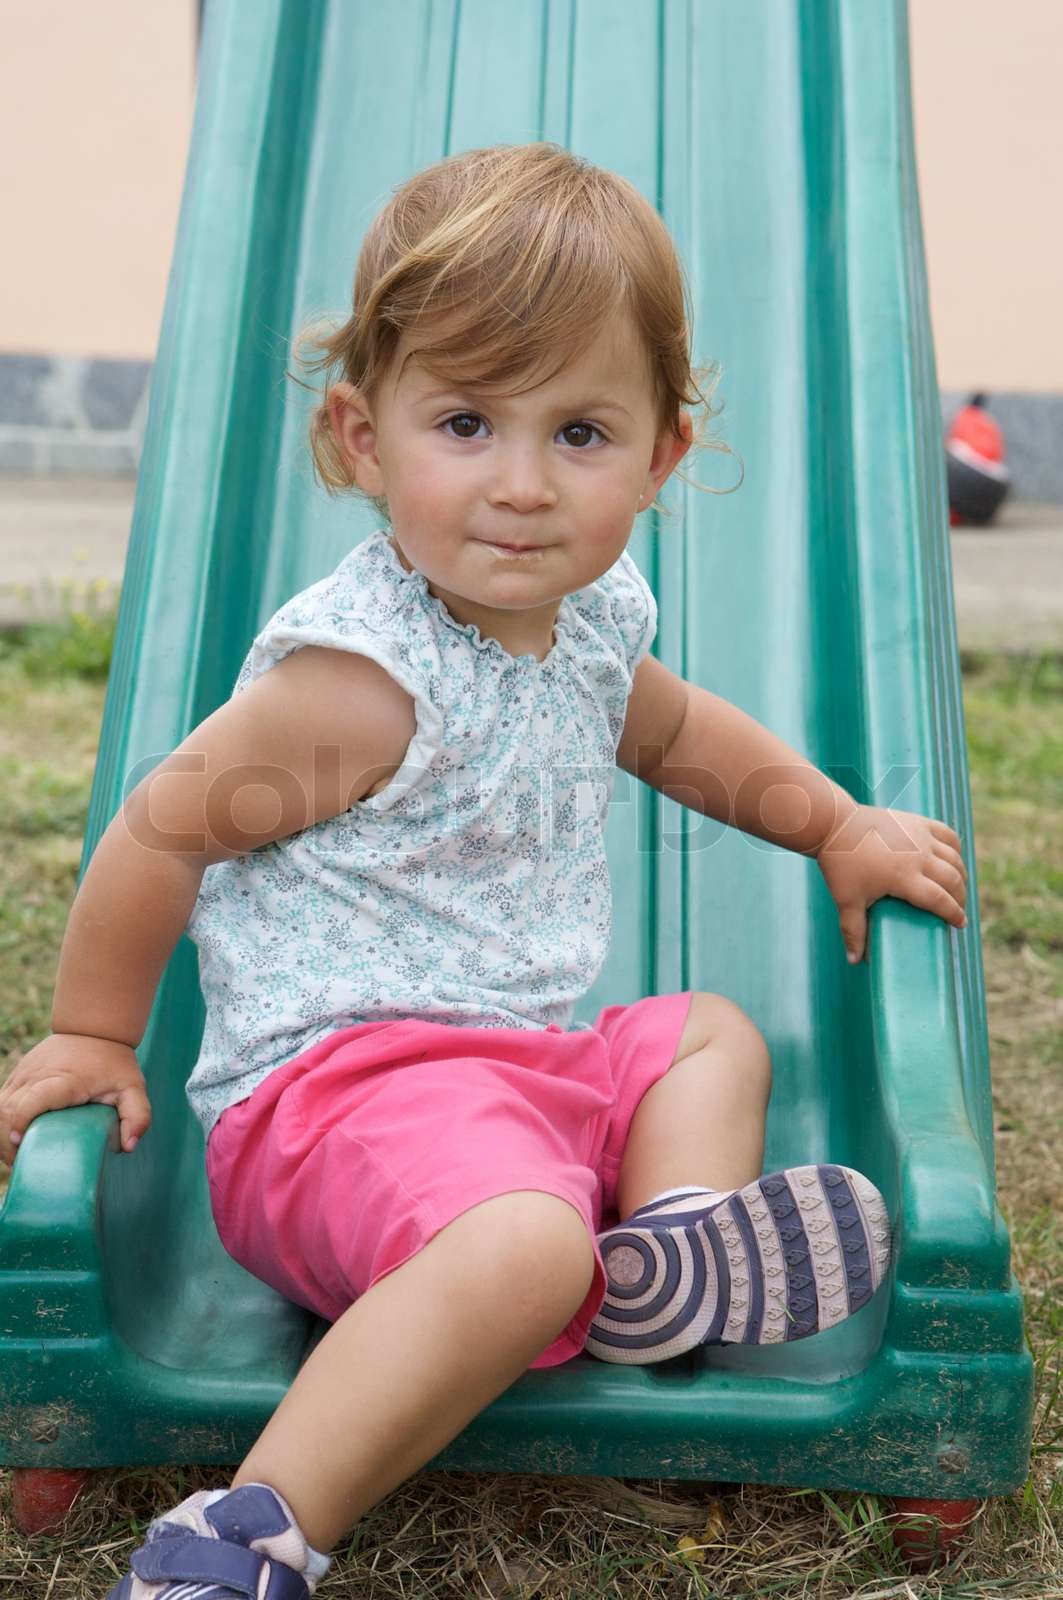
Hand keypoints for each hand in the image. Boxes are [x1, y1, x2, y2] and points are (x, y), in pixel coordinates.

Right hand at [0, 1033, 150, 1167]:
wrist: (94, 1029)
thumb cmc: (114, 1063)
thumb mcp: (133, 1087)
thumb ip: (137, 1115)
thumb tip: (129, 1146)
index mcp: (64, 1080)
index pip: (32, 1100)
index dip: (21, 1121)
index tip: (21, 1141)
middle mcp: (37, 1076)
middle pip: (7, 1109)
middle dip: (7, 1140)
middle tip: (22, 1163)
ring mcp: (23, 1075)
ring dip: (2, 1133)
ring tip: (17, 1154)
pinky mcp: (17, 1077)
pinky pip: (0, 1102)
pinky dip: (2, 1123)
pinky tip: (14, 1140)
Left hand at [815, 803, 967, 963]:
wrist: (834, 824)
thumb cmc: (841, 865)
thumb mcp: (846, 900)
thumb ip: (853, 932)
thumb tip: (855, 962)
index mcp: (904, 877)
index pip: (940, 900)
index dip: (954, 914)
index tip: (961, 925)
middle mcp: (918, 855)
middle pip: (953, 880)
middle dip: (960, 898)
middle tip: (958, 910)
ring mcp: (920, 836)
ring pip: (954, 858)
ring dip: (961, 875)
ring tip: (958, 889)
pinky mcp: (917, 822)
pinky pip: (947, 835)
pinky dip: (955, 848)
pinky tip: (954, 859)